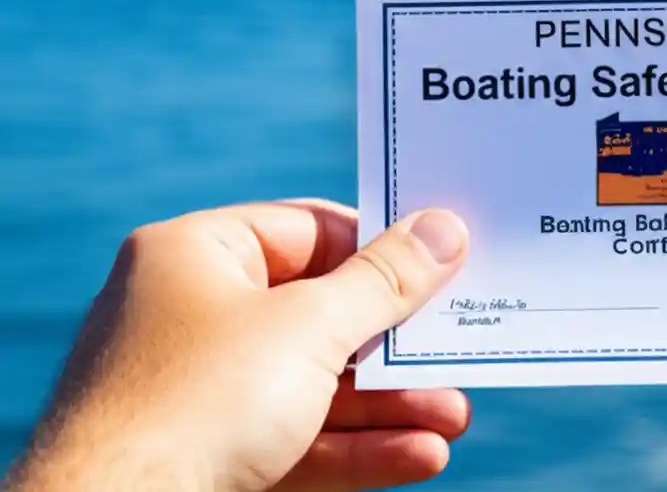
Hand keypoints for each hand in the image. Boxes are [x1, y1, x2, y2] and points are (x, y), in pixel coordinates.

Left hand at [6, 200, 469, 491]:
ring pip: (316, 386)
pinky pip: (297, 438)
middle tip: (456, 349)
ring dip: (390, 405)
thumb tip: (443, 229)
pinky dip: (357, 447)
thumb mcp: (311, 327)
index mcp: (196, 255)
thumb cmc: (200, 401)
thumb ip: (385, 281)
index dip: (380, 246)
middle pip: (320, 314)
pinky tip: (419, 455)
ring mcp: (197, 390)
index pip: (308, 229)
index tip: (442, 261)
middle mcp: (192, 314)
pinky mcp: (208, 454)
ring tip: (454, 418)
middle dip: (396, 346)